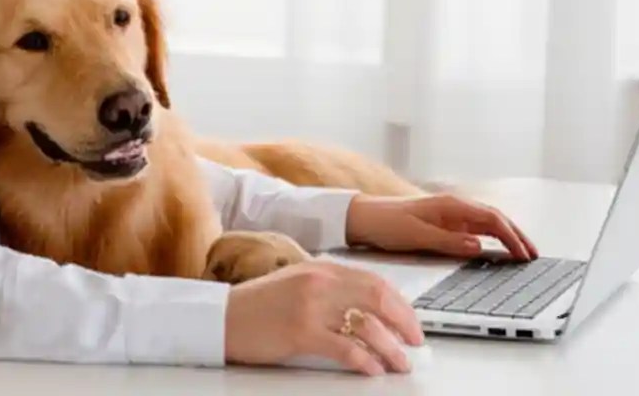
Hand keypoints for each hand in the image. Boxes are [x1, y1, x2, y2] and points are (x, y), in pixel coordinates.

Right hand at [225, 260, 423, 375]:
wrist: (223, 317)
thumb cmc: (260, 306)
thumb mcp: (299, 284)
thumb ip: (332, 289)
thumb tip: (371, 310)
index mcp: (322, 268)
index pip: (375, 281)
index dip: (400, 304)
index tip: (411, 322)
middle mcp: (320, 282)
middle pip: (378, 298)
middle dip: (404, 323)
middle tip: (416, 342)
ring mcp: (310, 306)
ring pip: (367, 325)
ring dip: (391, 348)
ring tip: (400, 363)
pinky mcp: (300, 331)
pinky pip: (345, 347)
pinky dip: (365, 360)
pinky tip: (373, 369)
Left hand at [345, 193, 538, 260]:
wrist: (361, 216)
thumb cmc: (385, 223)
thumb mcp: (417, 236)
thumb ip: (448, 241)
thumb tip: (478, 245)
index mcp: (451, 206)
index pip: (492, 220)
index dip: (512, 237)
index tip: (525, 254)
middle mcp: (453, 206)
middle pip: (495, 218)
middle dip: (517, 235)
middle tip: (533, 255)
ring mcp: (449, 213)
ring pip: (487, 222)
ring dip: (506, 235)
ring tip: (521, 251)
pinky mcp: (442, 221)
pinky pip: (474, 227)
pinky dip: (490, 236)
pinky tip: (494, 247)